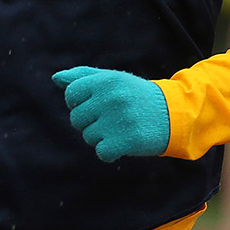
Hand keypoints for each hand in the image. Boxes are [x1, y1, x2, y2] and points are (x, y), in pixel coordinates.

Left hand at [53, 66, 169, 162]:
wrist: (173, 114)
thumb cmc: (136, 96)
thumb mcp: (113, 79)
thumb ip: (83, 76)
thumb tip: (56, 78)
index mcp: (105, 81)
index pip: (71, 95)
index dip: (79, 103)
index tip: (96, 105)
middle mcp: (111, 98)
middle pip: (76, 119)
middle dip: (90, 122)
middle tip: (111, 119)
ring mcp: (119, 120)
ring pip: (88, 137)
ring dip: (101, 137)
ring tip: (120, 129)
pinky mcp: (128, 140)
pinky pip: (101, 152)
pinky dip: (110, 152)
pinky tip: (123, 143)